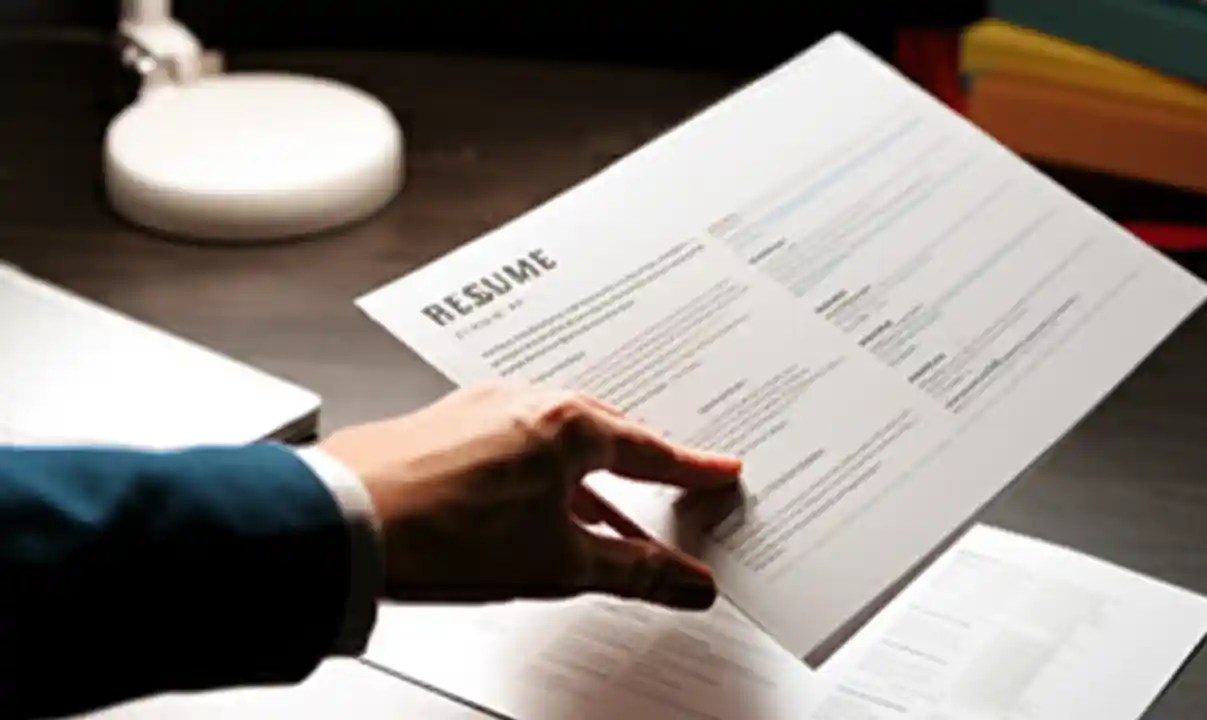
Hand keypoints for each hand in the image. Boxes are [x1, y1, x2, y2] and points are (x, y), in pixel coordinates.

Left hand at [320, 380, 740, 609]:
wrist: (342, 522)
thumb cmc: (439, 532)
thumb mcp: (558, 564)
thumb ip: (633, 571)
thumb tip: (687, 583)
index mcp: (568, 424)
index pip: (650, 452)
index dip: (691, 470)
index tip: (719, 473)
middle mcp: (528, 401)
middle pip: (608, 433)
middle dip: (642, 464)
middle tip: (673, 482)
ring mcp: (485, 406)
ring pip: (560, 436)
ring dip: (589, 473)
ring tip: (604, 512)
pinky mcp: (450, 421)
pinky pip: (519, 438)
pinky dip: (544, 470)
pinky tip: (537, 499)